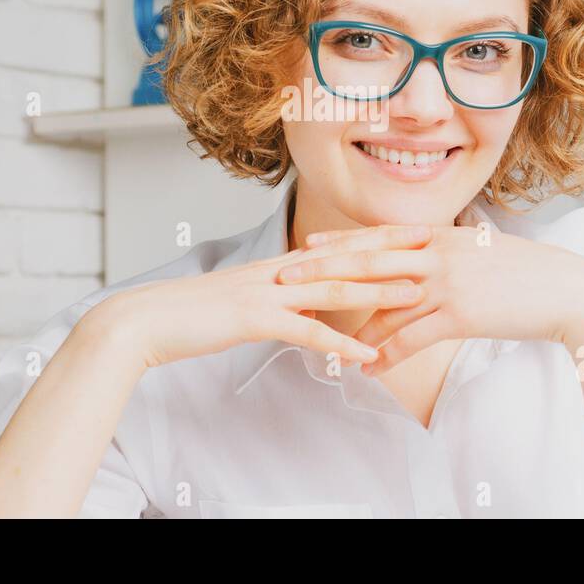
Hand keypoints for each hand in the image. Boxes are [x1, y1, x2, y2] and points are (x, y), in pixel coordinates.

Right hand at [92, 224, 437, 369]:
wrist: (149, 320)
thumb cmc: (193, 314)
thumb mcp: (244, 301)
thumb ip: (279, 300)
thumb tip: (305, 308)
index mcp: (281, 264)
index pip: (341, 244)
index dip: (381, 235)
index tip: (417, 230)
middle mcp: (280, 270)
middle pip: (347, 255)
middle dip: (393, 249)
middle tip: (435, 244)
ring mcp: (268, 292)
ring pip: (334, 286)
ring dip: (379, 290)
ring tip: (417, 293)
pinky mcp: (254, 319)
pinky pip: (305, 330)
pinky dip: (339, 341)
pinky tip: (366, 354)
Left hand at [278, 221, 583, 374]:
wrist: (570, 290)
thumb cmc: (530, 273)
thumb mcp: (485, 249)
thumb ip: (453, 249)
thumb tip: (432, 250)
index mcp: (443, 234)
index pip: (380, 236)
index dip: (340, 241)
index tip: (306, 245)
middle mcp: (438, 253)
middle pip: (368, 260)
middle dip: (322, 268)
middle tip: (285, 277)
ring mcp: (448, 282)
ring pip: (383, 298)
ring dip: (345, 317)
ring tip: (312, 329)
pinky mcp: (461, 314)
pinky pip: (411, 335)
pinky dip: (384, 352)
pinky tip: (365, 366)